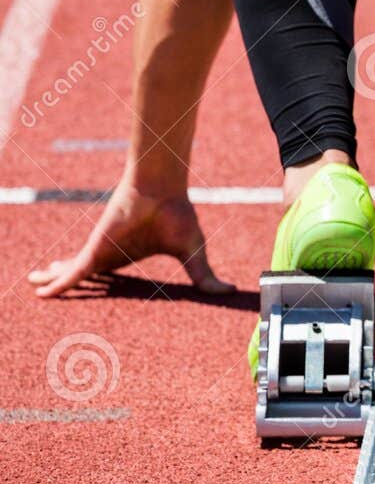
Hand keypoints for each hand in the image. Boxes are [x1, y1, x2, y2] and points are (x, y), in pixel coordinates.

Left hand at [28, 177, 232, 297]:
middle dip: (68, 279)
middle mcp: (112, 255)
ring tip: (35, 284)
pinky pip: (72, 274)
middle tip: (52, 289)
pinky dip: (56, 284)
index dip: (104, 286)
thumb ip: (203, 275)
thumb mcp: (192, 252)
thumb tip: (230, 291)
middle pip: (86, 274)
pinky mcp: (95, 251)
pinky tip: (40, 292)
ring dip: (54, 279)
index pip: (113, 276)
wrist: (162, 189)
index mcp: (131, 256)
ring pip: (72, 273)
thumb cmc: (177, 213)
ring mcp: (101, 253)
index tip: (96, 295)